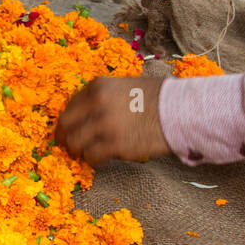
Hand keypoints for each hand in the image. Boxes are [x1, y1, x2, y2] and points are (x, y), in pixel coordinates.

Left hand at [54, 76, 171, 165]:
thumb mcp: (125, 85)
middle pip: (66, 125)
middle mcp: (97, 104)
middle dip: (64, 136)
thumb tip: (85, 113)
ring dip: (78, 150)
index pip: (70, 105)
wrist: (179, 111)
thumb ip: (102, 96)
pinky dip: (93, 159)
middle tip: (68, 145)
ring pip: (75, 143)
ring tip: (84, 153)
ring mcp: (105, 125)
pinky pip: (92, 156)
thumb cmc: (157, 97)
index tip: (68, 128)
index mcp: (98, 87)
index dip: (68, 120)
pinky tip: (100, 158)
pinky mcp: (115, 145)